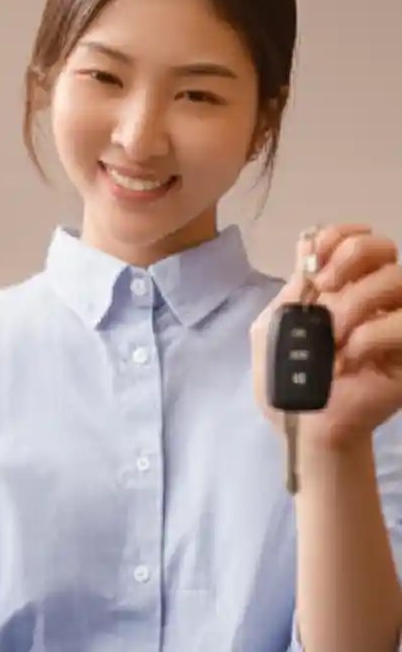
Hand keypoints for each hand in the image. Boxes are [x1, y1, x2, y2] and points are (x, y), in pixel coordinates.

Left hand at [251, 225, 401, 450]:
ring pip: (397, 280)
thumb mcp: (273, 329)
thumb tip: (306, 248)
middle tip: (324, 286)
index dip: (338, 236)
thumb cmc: (288, 380)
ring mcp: (396, 321)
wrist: (306, 426)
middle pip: (383, 249)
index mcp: (339, 287)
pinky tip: (350, 355)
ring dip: (355, 302)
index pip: (353, 240)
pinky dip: (373, 334)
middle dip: (350, 258)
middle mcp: (373, 297)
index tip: (314, 256)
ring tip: (333, 334)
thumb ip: (291, 290)